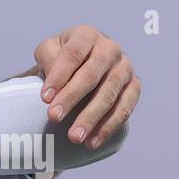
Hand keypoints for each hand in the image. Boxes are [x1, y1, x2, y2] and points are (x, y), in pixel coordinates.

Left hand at [33, 25, 139, 148]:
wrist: (83, 63)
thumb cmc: (60, 58)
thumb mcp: (48, 51)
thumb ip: (47, 58)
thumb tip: (53, 83)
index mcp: (87, 36)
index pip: (73, 54)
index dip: (59, 76)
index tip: (44, 98)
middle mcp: (110, 49)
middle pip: (91, 75)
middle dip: (72, 97)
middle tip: (54, 117)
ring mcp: (125, 68)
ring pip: (109, 94)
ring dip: (91, 117)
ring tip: (73, 137)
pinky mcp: (134, 86)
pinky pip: (125, 108)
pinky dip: (108, 126)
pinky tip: (92, 142)